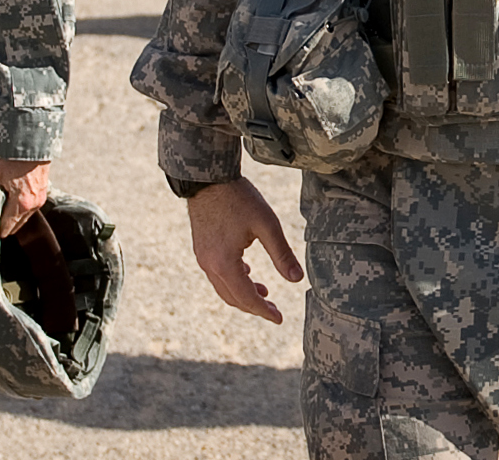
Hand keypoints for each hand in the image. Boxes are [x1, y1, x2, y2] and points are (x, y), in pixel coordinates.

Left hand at [0, 157, 50, 236]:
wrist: (30, 135)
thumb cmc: (10, 154)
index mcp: (22, 204)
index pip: (5, 229)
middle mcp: (34, 204)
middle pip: (15, 224)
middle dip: (1, 220)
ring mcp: (40, 196)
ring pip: (23, 214)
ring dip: (11, 211)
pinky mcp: (43, 187)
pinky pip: (29, 203)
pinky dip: (19, 202)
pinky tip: (9, 190)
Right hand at [187, 179, 303, 323]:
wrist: (207, 178)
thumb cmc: (238, 198)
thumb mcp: (266, 224)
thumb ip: (282, 253)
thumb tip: (297, 279)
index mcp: (225, 263)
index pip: (246, 298)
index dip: (264, 311)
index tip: (279, 319)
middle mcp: (210, 265)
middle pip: (233, 297)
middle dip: (254, 306)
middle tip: (274, 310)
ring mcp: (203, 257)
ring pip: (223, 287)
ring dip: (243, 294)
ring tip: (263, 292)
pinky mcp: (201, 248)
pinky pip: (217, 274)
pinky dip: (232, 280)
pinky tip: (246, 271)